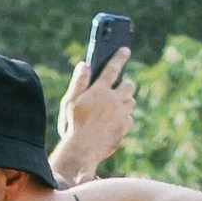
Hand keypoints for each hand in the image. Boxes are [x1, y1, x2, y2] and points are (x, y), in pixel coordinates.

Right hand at [54, 46, 136, 177]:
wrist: (82, 151)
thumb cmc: (72, 125)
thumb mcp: (70, 102)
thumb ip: (79, 82)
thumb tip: (84, 64)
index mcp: (99, 90)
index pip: (112, 68)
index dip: (119, 57)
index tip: (125, 49)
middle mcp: (114, 99)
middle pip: (128, 85)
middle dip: (125, 85)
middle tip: (117, 88)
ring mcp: (121, 114)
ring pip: (131, 102)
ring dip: (125, 102)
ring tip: (113, 107)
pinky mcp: (125, 127)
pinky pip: (129, 119)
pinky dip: (124, 119)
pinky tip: (113, 123)